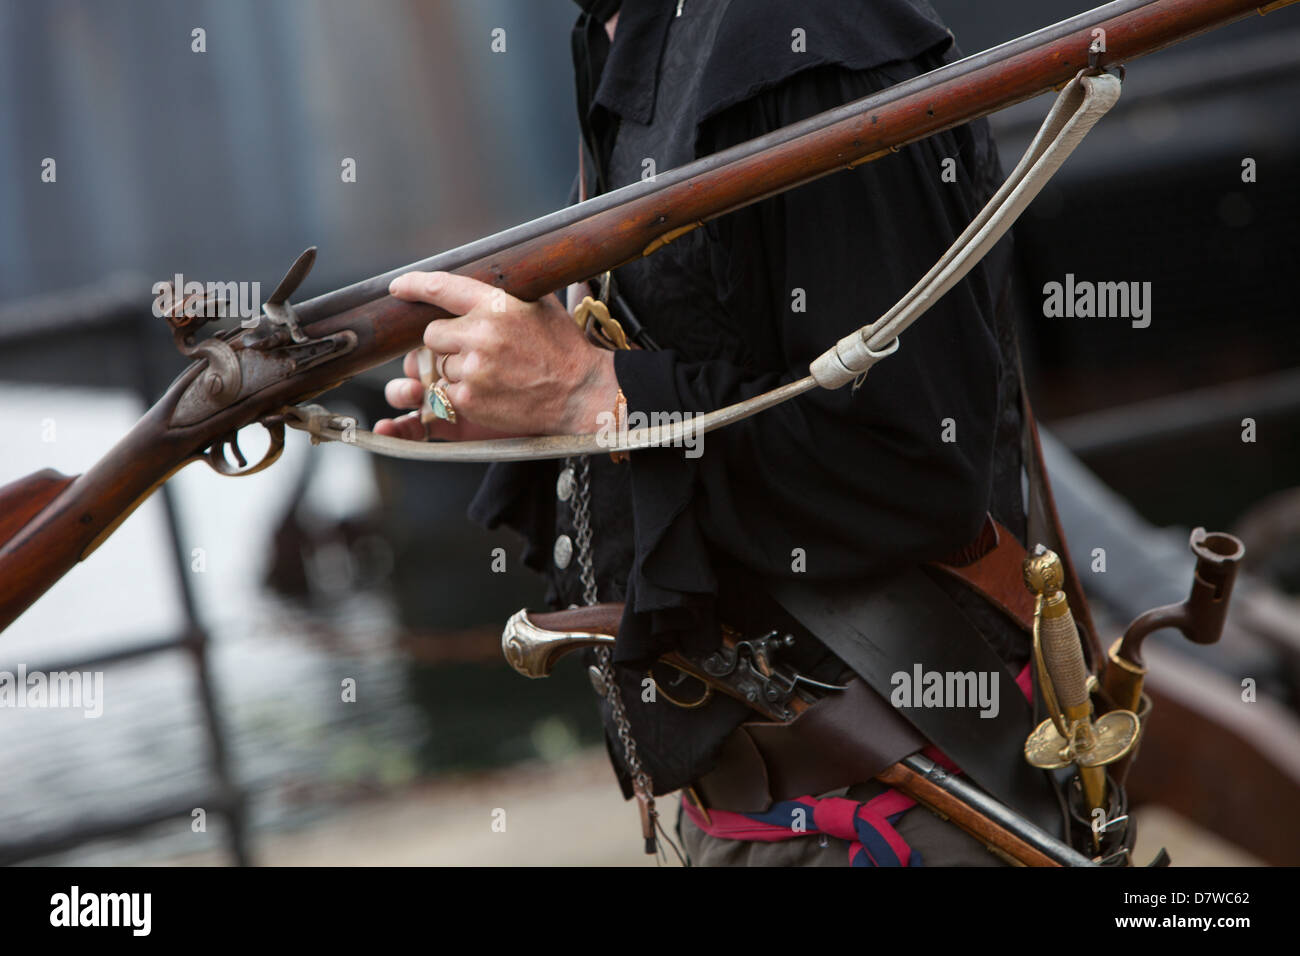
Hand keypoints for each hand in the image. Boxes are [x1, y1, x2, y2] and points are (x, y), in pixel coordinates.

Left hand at [372, 272, 617, 440]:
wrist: (581, 394)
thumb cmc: (565, 349)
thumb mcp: (542, 306)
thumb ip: (508, 292)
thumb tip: (487, 275)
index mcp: (498, 305)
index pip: (442, 287)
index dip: (415, 285)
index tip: (398, 288)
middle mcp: (481, 334)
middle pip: (433, 333)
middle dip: (448, 342)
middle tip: (476, 350)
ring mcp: (473, 369)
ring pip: (439, 365)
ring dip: (456, 370)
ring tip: (492, 374)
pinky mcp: (469, 399)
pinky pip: (445, 392)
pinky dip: (460, 394)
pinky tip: (490, 392)